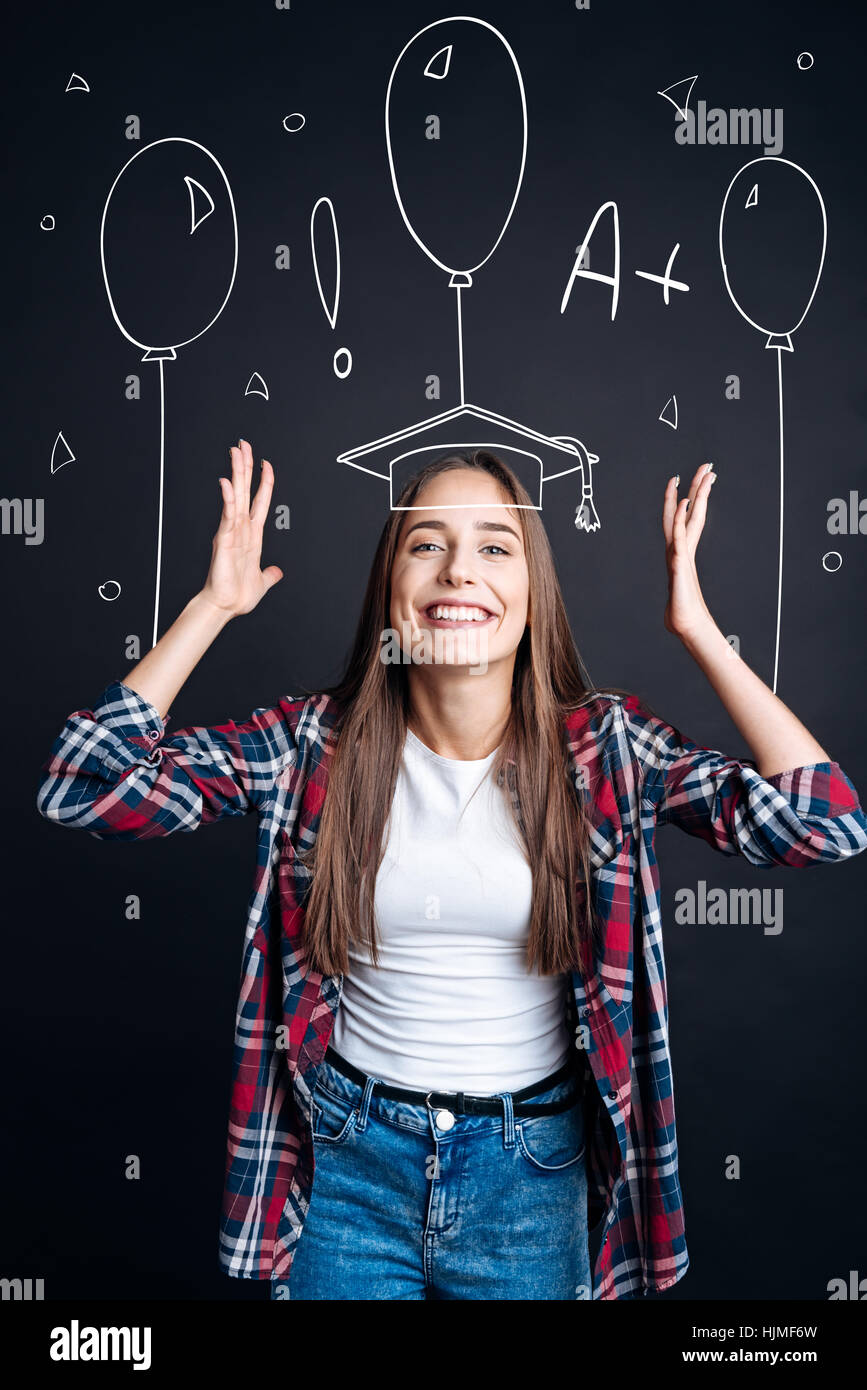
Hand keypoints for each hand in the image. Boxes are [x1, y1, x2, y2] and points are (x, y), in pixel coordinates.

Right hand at [201, 439, 282, 616]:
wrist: (225, 606)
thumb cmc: (237, 594)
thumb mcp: (262, 581)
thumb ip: (270, 574)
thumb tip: (277, 571)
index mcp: (251, 535)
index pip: (259, 502)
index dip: (264, 483)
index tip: (267, 463)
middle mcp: (240, 528)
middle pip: (244, 490)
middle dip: (245, 466)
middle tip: (243, 444)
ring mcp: (231, 531)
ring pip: (235, 495)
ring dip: (237, 473)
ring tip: (237, 451)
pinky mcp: (224, 539)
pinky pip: (228, 515)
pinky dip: (228, 499)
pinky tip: (227, 483)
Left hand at [662, 462, 716, 639]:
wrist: (686, 624)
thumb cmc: (680, 609)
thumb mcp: (675, 584)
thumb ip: (676, 574)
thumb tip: (677, 573)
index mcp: (681, 549)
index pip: (688, 516)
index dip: (690, 495)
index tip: (695, 477)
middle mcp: (683, 548)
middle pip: (693, 510)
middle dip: (699, 486)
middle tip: (708, 465)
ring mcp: (682, 554)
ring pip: (689, 518)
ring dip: (695, 496)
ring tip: (701, 476)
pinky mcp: (679, 564)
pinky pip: (679, 538)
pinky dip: (680, 522)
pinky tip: (683, 506)